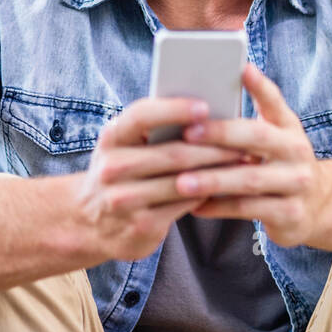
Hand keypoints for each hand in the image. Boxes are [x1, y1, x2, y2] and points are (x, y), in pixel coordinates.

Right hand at [72, 96, 243, 263]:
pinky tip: (225, 186)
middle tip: (243, 140)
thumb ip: (153, 130)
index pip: (142, 116)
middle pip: (172, 153)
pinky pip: (183, 206)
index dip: (175, 109)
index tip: (206, 106)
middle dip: (213, 146)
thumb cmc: (120, 171)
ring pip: (182, 182)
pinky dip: (207, 194)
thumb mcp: (124, 145)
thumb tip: (206, 113)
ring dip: (217, 171)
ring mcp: (124, 200)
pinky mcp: (140, 226)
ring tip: (242, 162)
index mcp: (111, 138)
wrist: (87, 221)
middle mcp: (112, 168)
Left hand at [174, 64, 326, 247]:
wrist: (319, 206)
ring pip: (249, 179)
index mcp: (289, 127)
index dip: (259, 85)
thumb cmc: (282, 163)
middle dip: (220, 134)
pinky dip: (219, 207)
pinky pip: (248, 209)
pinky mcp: (291, 214)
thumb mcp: (277, 135)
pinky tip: (194, 206)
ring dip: (213, 180)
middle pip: (258, 137)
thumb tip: (218, 86)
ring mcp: (297, 184)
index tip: (241, 68)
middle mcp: (297, 152)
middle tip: (187, 134)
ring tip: (181, 181)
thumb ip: (251, 116)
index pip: (274, 101)